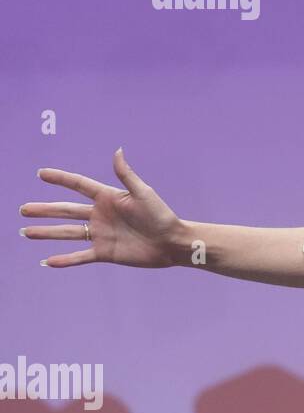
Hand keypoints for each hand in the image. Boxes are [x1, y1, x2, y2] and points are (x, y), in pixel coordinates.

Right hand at [20, 147, 187, 268]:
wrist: (171, 242)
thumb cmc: (161, 215)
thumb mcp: (143, 193)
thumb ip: (126, 175)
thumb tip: (117, 151)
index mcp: (108, 198)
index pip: (78, 185)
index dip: (60, 179)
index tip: (41, 174)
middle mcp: (100, 215)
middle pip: (66, 210)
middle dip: (44, 210)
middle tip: (22, 209)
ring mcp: (100, 234)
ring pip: (67, 233)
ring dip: (46, 233)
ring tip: (26, 231)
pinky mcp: (104, 252)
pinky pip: (79, 256)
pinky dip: (64, 259)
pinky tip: (47, 261)